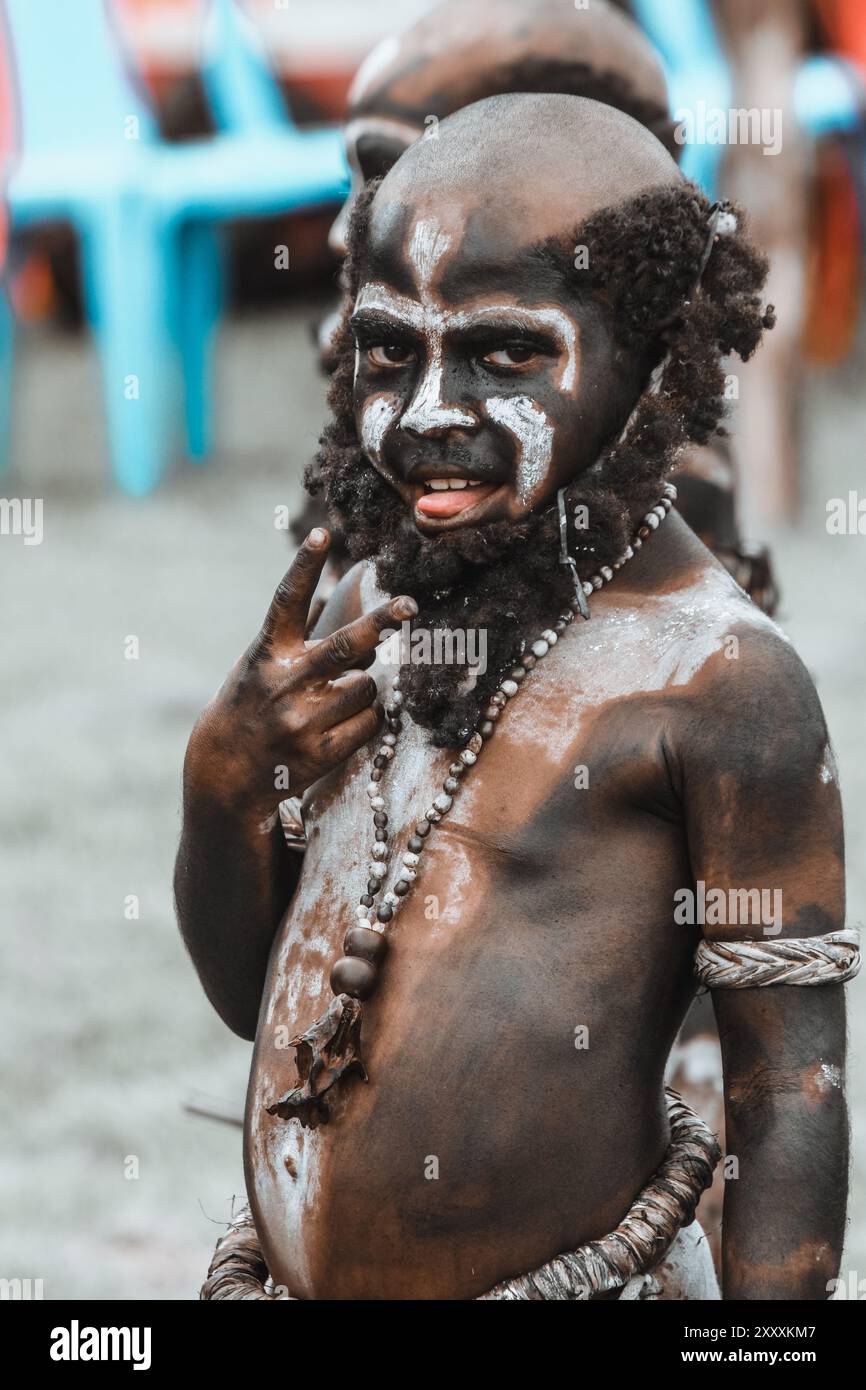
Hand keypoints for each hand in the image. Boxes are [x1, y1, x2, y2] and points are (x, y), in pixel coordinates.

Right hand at [185, 529, 415, 818]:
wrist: (225, 772)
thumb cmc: (252, 704)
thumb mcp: (262, 663)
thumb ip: (299, 636)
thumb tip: (345, 611)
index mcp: (269, 653)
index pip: (288, 601)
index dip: (305, 565)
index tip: (322, 532)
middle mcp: (286, 683)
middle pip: (346, 646)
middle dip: (381, 623)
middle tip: (409, 604)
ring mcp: (303, 720)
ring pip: (366, 686)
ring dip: (362, 687)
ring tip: (332, 701)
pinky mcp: (321, 754)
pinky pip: (370, 722)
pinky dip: (365, 719)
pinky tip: (337, 726)